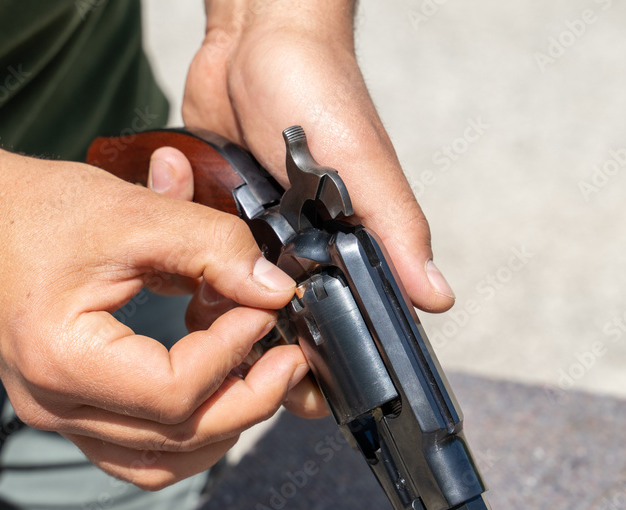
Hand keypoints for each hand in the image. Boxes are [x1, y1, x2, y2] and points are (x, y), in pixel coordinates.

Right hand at [0, 118, 309, 489]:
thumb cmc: (33, 212)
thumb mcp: (131, 214)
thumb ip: (211, 246)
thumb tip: (275, 289)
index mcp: (61, 361)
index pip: (174, 392)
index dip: (233, 353)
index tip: (265, 308)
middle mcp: (55, 406)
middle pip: (178, 438)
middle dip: (250, 398)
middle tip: (289, 355)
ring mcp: (59, 418)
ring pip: (163, 461)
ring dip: (223, 423)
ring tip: (257, 370)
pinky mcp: (70, 412)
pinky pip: (140, 453)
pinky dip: (189, 431)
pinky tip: (217, 385)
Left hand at [181, 0, 456, 314]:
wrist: (250, 39)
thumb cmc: (317, 86)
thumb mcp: (363, 162)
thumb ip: (397, 228)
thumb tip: (437, 296)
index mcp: (354, 240)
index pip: (346, 312)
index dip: (323, 341)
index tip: (296, 354)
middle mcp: (310, 242)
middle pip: (282, 310)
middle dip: (256, 313)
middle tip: (237, 294)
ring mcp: (263, 231)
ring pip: (236, 287)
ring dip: (216, 281)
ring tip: (207, 252)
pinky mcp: (224, 212)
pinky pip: (203, 249)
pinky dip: (192, 243)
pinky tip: (189, 217)